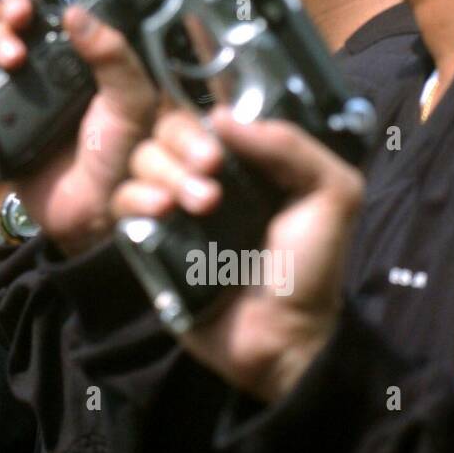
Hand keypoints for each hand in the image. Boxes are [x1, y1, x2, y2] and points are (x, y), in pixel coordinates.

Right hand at [0, 0, 158, 256]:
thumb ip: (113, 56)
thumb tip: (74, 13)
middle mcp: (41, 70)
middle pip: (4, 28)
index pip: (40, 16)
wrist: (90, 213)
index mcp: (76, 59)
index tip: (21, 12)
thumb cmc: (119, 156)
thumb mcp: (130, 102)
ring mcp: (14, 95)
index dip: (23, 7)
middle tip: (10, 52)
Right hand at [110, 107, 363, 403]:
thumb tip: (222, 115)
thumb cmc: (310, 266)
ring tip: (199, 205)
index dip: (202, 117)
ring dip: (165, 172)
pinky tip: (159, 211)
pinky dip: (134, 197)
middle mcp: (205, 176)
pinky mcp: (145, 239)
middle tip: (212, 171)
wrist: (282, 338)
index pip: (205, 114)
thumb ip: (290, 146)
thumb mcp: (331, 195)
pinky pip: (121, 202)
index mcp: (247, 160)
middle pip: (166, 132)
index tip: (217, 137)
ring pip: (142, 161)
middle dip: (183, 145)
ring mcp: (173, 207)